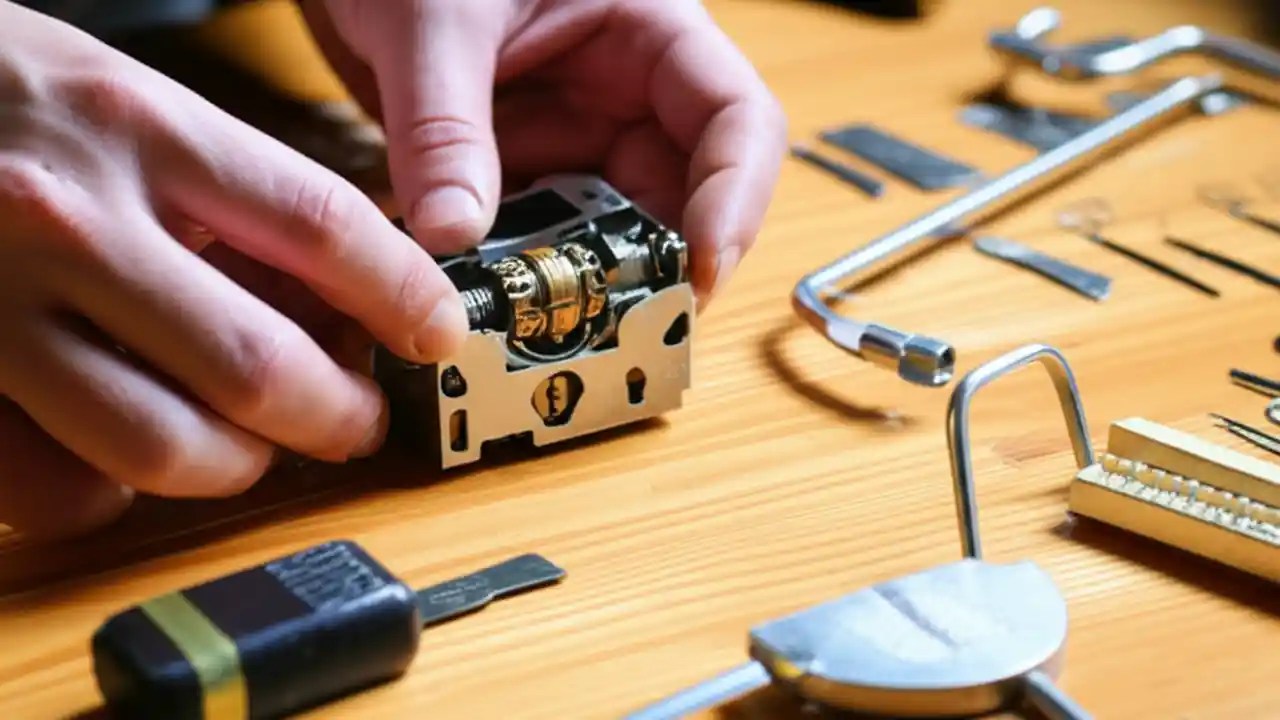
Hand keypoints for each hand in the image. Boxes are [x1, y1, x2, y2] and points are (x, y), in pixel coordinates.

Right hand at [0, 2, 468, 537]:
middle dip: (335, 415)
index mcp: (137, 126)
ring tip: (249, 446)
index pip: (320, 226)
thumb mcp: (124, 100)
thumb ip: (224, 191)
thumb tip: (332, 296)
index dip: (403, 296)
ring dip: (235, 464)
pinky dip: (112, 494)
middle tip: (355, 422)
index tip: (436, 332)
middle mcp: (69, 215)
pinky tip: (125, 457)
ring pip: (161, 444)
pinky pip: (54, 486)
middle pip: (255, 365)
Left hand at [301, 0, 786, 306]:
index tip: (700, 270)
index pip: (736, 121)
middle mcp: (625, 94)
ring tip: (540, 328)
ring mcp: (571, 137)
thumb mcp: (432, 20)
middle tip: (611, 329)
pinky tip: (487, 305)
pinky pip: (535, 237)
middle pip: (678, 198)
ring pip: (607, 233)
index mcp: (649, 31)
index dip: (735, 200)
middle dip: (652, 269)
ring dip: (580, 285)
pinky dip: (518, 277)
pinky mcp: (518, 170)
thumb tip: (452, 235)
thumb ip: (443, 126)